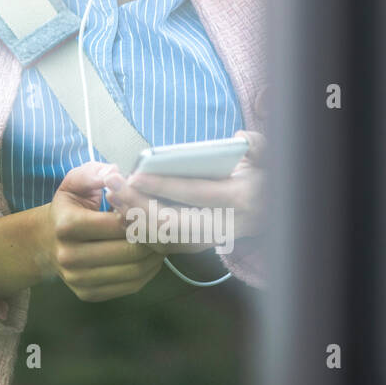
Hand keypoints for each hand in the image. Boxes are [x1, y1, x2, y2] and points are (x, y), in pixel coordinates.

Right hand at [43, 161, 165, 301]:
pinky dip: (148, 272)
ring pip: (134, 270)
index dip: (141, 216)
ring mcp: (78, 279)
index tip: (152, 208)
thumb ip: (93, 173)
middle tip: (167, 227)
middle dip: (154, 238)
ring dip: (155, 256)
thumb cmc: (67, 208)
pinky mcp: (88, 294)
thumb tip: (115, 173)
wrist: (45, 242)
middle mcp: (70, 256)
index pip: (118, 224)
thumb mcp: (74, 183)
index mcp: (67, 225)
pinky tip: (151, 256)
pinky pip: (131, 286)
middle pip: (129, 250)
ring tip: (162, 240)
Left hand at [102, 130, 265, 255]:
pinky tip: (124, 211)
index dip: (164, 186)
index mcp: (240, 199)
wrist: (273, 212)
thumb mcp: (267, 158)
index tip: (135, 176)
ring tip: (113, 197)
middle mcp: (225, 225)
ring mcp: (211, 240)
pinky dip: (142, 231)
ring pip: (167, 239)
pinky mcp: (199, 246)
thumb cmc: (262, 178)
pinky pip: (166, 244)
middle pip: (175, 223)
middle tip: (114, 187)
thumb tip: (239, 137)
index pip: (197, 194)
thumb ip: (257, 145)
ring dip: (136, 220)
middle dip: (139, 206)